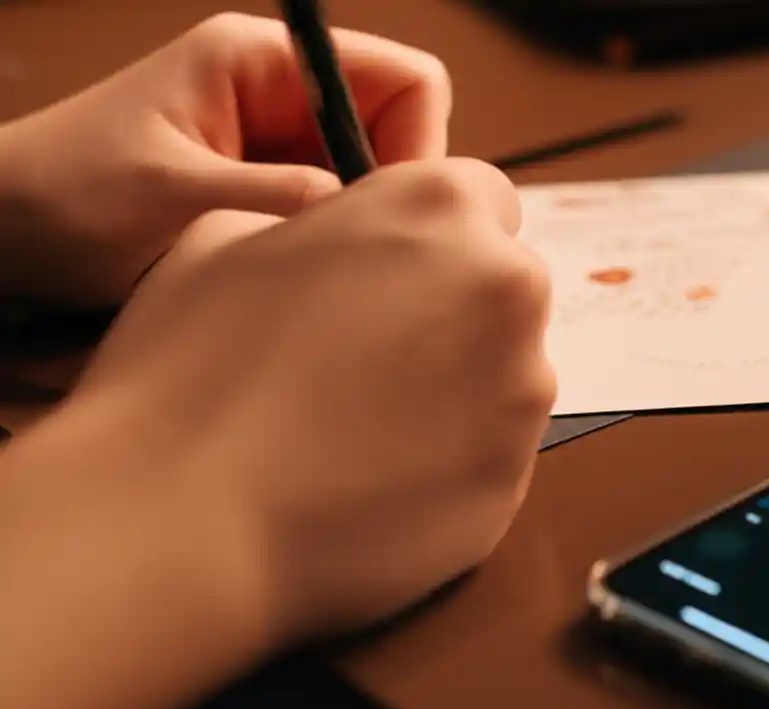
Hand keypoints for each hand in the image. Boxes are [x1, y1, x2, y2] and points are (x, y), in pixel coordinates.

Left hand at [0, 12, 448, 305]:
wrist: (3, 234)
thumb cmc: (64, 196)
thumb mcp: (177, 198)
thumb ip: (281, 196)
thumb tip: (371, 213)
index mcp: (261, 61)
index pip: (403, 80)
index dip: (418, 145)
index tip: (394, 215)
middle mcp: (278, 93)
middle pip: (396, 132)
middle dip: (392, 192)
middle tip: (365, 255)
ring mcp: (273, 143)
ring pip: (369, 178)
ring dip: (360, 224)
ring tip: (325, 271)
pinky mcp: (264, 188)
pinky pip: (333, 209)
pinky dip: (332, 243)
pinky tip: (304, 278)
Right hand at [40, 157, 552, 644]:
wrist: (178, 519)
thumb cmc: (188, 368)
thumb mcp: (226, 237)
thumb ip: (315, 224)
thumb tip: (338, 249)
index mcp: (441, 208)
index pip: (483, 200)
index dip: (433, 236)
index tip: (394, 271)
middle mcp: (506, 289)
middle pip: (502, 288)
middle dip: (451, 310)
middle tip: (368, 355)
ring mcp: (520, 391)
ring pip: (506, 376)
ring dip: (456, 389)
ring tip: (359, 427)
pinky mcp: (512, 480)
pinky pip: (491, 457)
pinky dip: (450, 464)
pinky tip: (372, 480)